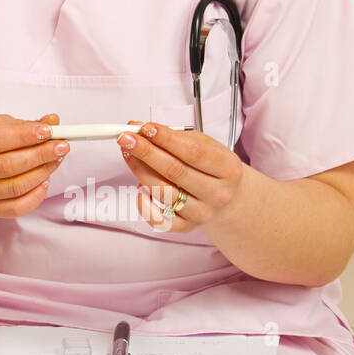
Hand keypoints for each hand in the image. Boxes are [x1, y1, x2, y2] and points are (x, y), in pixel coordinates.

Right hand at [0, 113, 67, 218]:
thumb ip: (20, 124)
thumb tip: (52, 121)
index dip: (24, 136)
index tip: (48, 130)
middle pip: (6, 166)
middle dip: (40, 155)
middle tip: (61, 146)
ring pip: (14, 187)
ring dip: (42, 173)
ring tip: (56, 159)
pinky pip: (15, 208)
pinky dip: (35, 195)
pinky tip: (44, 180)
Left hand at [118, 120, 247, 233]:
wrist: (228, 200)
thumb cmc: (211, 167)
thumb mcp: (204, 145)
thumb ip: (174, 135)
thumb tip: (139, 127)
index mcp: (228, 169)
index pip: (193, 153)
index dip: (167, 139)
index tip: (145, 127)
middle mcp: (217, 194)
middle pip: (175, 172)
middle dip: (146, 152)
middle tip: (125, 138)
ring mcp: (202, 213)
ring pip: (162, 192)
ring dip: (139, 170)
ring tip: (128, 153)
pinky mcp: (185, 227)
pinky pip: (157, 219)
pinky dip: (143, 203)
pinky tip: (139, 187)